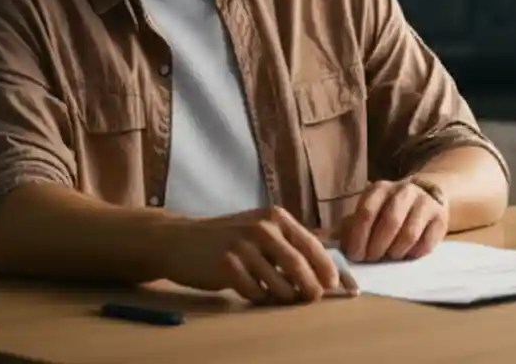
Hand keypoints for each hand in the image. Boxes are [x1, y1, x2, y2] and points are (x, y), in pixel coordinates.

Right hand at [162, 206, 342, 304]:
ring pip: (279, 283)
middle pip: (298, 265)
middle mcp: (262, 228)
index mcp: (275, 217)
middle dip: (311, 286)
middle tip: (314, 298)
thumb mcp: (259, 228)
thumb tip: (321, 269)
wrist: (180, 240)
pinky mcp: (227, 267)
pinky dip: (260, 298)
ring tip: (283, 297)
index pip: (310, 244)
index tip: (335, 284)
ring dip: (285, 296)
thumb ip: (287, 243)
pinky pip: (255, 292)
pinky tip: (255, 292)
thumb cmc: (228, 236)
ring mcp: (244, 247)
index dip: (326, 267)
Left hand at [339, 179, 448, 262]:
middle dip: (377, 247)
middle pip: (389, 222)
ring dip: (395, 252)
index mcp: (380, 189)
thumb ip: (347, 228)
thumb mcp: (367, 212)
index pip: (366, 213)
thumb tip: (322, 242)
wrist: (426, 197)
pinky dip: (414, 253)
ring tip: (390, 256)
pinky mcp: (440, 218)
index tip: (356, 256)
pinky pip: (427, 242)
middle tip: (372, 259)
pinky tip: (407, 255)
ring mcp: (425, 203)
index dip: (359, 238)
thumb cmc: (387, 211)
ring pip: (409, 234)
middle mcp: (403, 191)